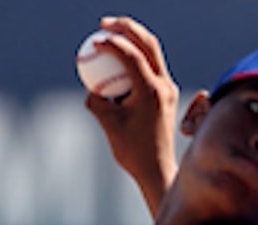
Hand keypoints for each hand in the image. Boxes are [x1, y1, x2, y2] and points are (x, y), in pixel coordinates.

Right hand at [83, 16, 180, 216]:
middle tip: (105, 23)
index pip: (131, 55)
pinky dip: (135, 57)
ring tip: (110, 33)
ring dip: (132, 39)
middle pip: (148, 43)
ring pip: (152, 52)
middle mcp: (164, 86)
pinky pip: (151, 67)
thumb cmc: (131, 150)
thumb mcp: (107, 123)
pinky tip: (118, 58)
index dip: (111, 43)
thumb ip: (95, 100)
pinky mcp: (166, 94)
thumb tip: (89, 84)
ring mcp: (168, 89)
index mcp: (151, 91)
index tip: (94, 40)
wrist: (156, 168)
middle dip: (126, 27)